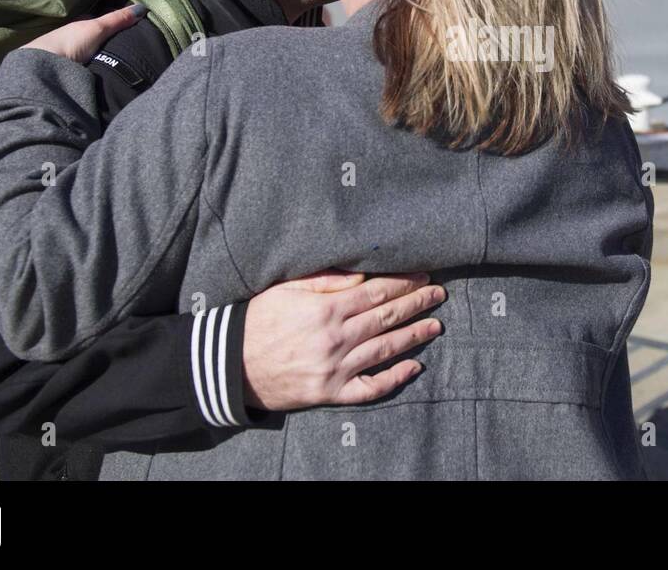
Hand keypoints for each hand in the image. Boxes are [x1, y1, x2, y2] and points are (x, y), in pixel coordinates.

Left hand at [20, 3, 147, 63]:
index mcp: (80, 26)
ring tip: (121, 66)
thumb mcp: (98, 28)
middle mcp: (75, 38)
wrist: (45, 66)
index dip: (113, 24)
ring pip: (91, 53)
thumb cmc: (71, 42)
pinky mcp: (68, 71)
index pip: (99, 22)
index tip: (130, 31)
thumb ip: (117, 20)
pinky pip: (87, 67)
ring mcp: (70, 55)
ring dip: (102, 57)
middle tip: (130, 51)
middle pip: (96, 39)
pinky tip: (104, 75)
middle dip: (109, 42)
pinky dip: (95, 68)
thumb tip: (142, 7)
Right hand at [242, 270, 444, 411]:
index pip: (376, 293)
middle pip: (386, 318)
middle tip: (439, 295)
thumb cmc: (257, 320)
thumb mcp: (286, 288)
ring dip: (414, 336)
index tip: (424, 276)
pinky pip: (370, 388)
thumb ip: (325, 279)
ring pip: (384, 350)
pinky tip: (413, 366)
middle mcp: (335, 339)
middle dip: (417, 304)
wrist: (229, 365)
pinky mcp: (330, 393)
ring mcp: (334, 368)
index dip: (404, 284)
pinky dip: (394, 378)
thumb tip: (362, 273)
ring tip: (435, 325)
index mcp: (325, 309)